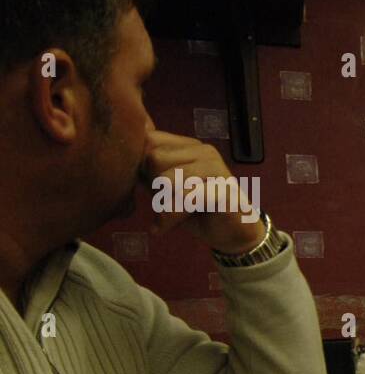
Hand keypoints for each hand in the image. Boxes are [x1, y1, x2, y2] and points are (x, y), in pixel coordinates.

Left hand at [139, 130, 263, 252]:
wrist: (235, 234)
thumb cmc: (199, 211)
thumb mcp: (167, 189)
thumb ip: (148, 173)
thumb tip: (120, 161)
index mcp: (190, 146)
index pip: (150, 140)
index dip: (141, 166)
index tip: (149, 188)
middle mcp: (204, 151)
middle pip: (154, 158)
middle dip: (151, 185)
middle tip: (160, 204)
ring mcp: (217, 169)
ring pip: (168, 179)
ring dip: (161, 205)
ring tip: (163, 217)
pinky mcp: (225, 191)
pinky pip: (186, 199)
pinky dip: (170, 217)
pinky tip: (163, 228)